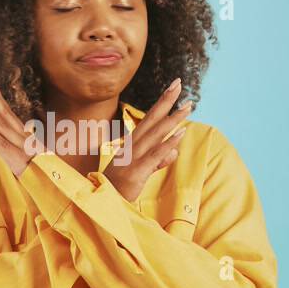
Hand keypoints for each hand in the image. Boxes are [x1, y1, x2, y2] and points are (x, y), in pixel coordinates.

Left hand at [0, 70, 45, 176]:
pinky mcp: (15, 157)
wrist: (56, 186)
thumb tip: (16, 134)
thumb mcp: (30, 156)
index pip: (7, 111)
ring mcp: (19, 145)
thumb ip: (22, 144)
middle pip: (3, 110)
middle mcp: (22, 135)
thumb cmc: (44, 172)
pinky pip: (0, 142)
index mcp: (23, 134)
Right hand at [103, 78, 192, 201]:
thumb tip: (173, 152)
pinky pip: (155, 155)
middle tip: (178, 82)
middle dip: (166, 100)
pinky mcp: (136, 172)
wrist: (100, 205)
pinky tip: (181, 133)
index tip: (173, 88)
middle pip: (151, 119)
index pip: (149, 120)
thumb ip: (157, 161)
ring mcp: (133, 158)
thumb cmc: (118, 188)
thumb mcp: (140, 171)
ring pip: (155, 134)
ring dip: (173, 118)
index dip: (161, 103)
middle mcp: (132, 147)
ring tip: (188, 106)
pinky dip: (168, 144)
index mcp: (132, 145)